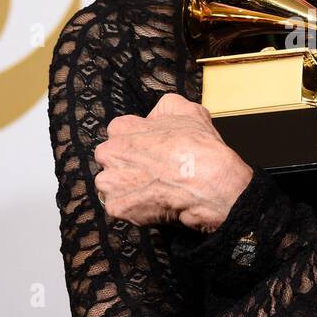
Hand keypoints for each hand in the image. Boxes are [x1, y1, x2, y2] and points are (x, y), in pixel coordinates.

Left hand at [92, 93, 252, 232]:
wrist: (207, 182)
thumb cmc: (198, 147)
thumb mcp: (188, 110)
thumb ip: (165, 107)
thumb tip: (156, 116)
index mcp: (121, 128)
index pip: (119, 133)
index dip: (137, 142)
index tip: (150, 151)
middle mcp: (109, 153)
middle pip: (110, 160)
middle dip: (125, 166)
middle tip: (150, 173)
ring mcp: (111, 182)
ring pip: (110, 185)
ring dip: (126, 188)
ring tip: (151, 190)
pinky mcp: (117, 207)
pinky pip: (119, 208)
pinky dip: (133, 209)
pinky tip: (152, 204)